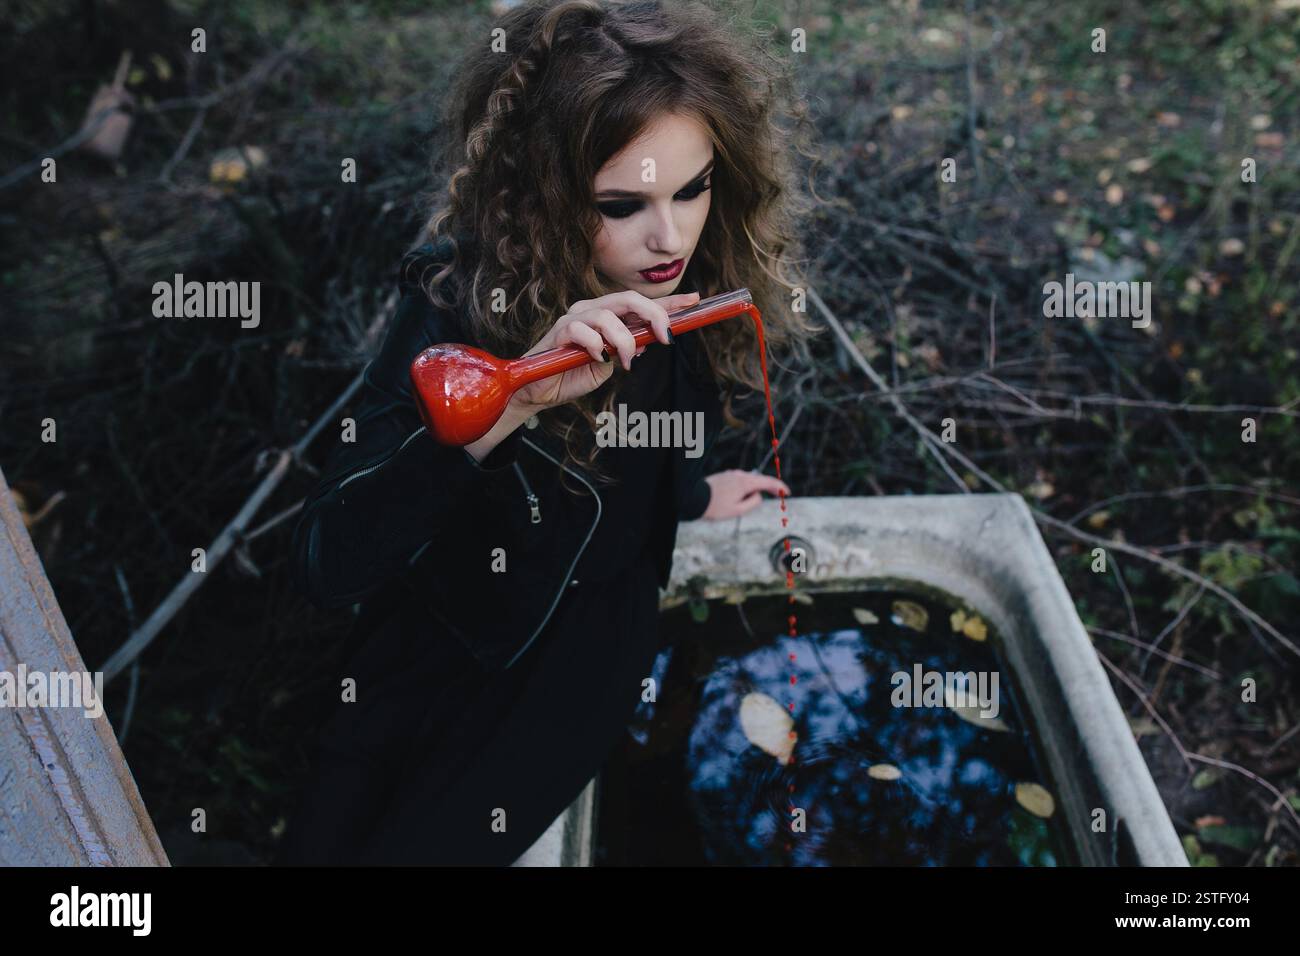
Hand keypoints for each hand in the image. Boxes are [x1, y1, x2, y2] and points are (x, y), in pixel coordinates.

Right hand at [509, 290, 699, 413]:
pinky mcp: (560, 331)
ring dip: (623, 341)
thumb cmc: (573, 374)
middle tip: (665, 337)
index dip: (669, 302)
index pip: (642, 304)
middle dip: (653, 315)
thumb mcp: (611, 364)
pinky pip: (583, 331)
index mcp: (608, 316)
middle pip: (629, 299)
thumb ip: (630, 348)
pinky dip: (596, 346)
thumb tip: (650, 340)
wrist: (541, 390)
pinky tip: (599, 359)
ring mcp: (575, 318)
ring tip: (624, 361)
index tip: (694, 301)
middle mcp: (592, 310)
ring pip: (609, 316)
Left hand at [700, 469, 791, 519]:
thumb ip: (752, 503)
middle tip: (780, 494)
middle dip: (770, 487)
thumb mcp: (737, 511)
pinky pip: (740, 482)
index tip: (787, 493)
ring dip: (755, 489)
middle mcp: (739, 475)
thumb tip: (758, 496)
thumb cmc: (714, 507)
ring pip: (749, 481)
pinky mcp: (725, 476)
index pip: (768, 482)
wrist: (693, 498)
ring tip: (755, 501)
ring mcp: (731, 474)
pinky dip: (746, 488)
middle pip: (759, 480)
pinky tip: (742, 497)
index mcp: (745, 482)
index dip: (780, 487)